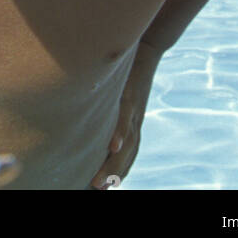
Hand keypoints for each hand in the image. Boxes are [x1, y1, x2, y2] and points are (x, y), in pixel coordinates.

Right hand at [89, 39, 161, 188]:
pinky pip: (124, 117)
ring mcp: (133, 110)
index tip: (99, 187)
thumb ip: (107, 107)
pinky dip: (119, 133)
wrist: (149, 46)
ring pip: (124, 144)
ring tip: (98, 183)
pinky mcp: (130, 94)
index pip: (125, 156)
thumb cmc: (128, 69)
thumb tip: (88, 115)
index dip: (115, 173)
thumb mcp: (117, 92)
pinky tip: (113, 146)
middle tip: (96, 191)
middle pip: (125, 156)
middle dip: (111, 176)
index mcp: (131, 123)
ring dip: (112, 165)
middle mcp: (134, 122)